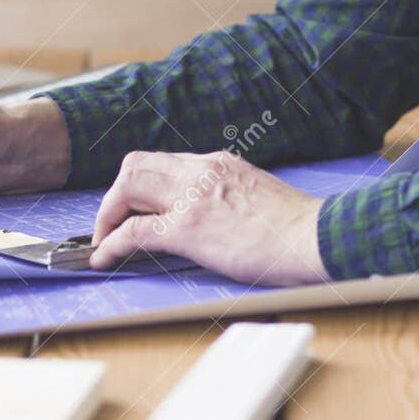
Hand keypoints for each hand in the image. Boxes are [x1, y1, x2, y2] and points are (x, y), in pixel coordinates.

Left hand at [89, 150, 330, 284]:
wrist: (315, 238)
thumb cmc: (295, 227)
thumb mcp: (256, 192)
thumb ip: (227, 193)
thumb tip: (210, 212)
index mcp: (218, 163)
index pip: (162, 162)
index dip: (140, 185)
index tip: (133, 206)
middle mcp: (200, 171)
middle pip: (135, 166)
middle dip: (116, 195)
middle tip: (111, 223)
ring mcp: (192, 197)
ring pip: (127, 188)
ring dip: (107, 215)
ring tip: (103, 240)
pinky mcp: (188, 228)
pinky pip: (134, 231)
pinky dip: (111, 243)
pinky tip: (104, 257)